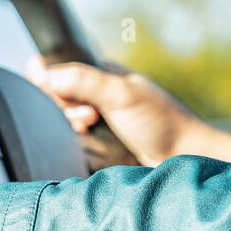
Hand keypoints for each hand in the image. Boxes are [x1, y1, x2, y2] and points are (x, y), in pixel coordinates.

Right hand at [26, 58, 230, 166]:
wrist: (186, 161)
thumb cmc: (162, 123)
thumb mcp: (120, 94)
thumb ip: (82, 81)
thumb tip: (44, 75)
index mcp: (102, 73)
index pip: (57, 69)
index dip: (50, 81)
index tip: (63, 93)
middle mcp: (98, 93)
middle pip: (55, 95)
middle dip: (63, 105)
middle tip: (89, 115)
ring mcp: (98, 118)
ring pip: (61, 119)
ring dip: (70, 123)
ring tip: (91, 126)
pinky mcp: (99, 143)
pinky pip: (72, 139)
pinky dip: (76, 140)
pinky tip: (89, 140)